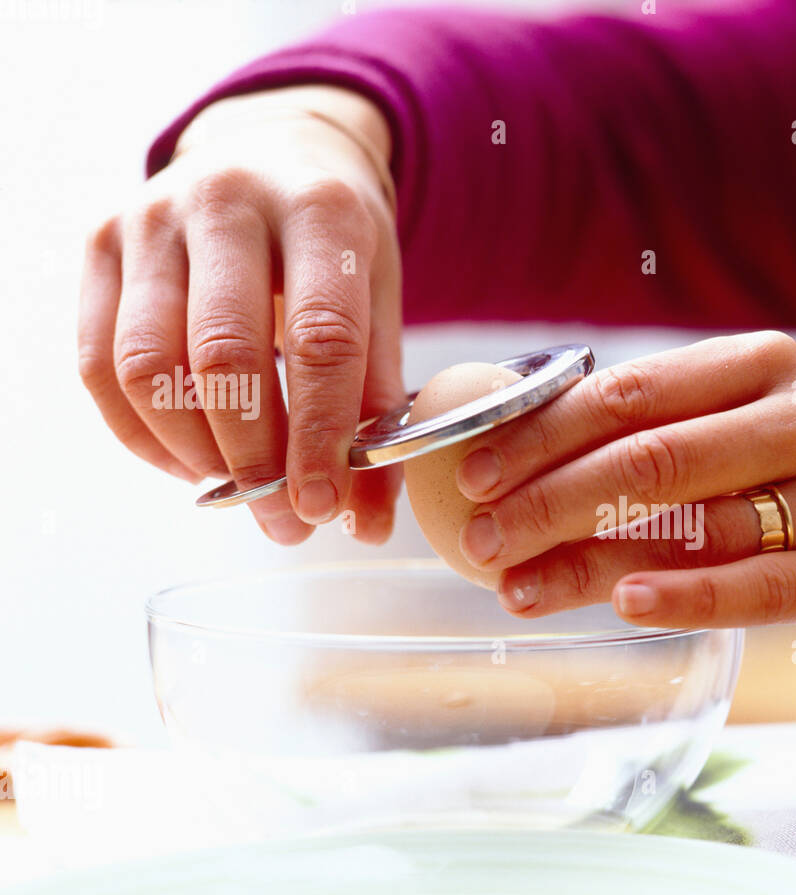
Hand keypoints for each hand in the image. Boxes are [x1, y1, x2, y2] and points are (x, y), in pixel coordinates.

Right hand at [77, 85, 403, 543]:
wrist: (273, 157)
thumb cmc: (336, 248)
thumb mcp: (381, 308)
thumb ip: (378, 412)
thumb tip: (365, 521)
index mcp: (320, 210)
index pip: (321, 340)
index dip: (319, 435)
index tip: (323, 506)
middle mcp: (229, 201)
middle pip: (225, 357)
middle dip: (254, 460)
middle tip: (284, 519)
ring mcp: (152, 218)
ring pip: (148, 366)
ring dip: (193, 453)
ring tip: (239, 492)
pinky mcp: (102, 244)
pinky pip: (98, 364)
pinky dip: (142, 434)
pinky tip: (189, 463)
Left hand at [449, 332, 795, 640]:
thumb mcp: (746, 415)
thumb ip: (657, 423)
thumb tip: (517, 451)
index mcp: (758, 365)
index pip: (628, 393)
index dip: (539, 434)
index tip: (470, 473)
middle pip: (651, 458)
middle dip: (548, 500)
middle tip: (479, 540)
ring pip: (692, 528)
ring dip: (591, 561)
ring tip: (517, 587)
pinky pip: (756, 585)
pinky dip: (685, 593)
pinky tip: (622, 602)